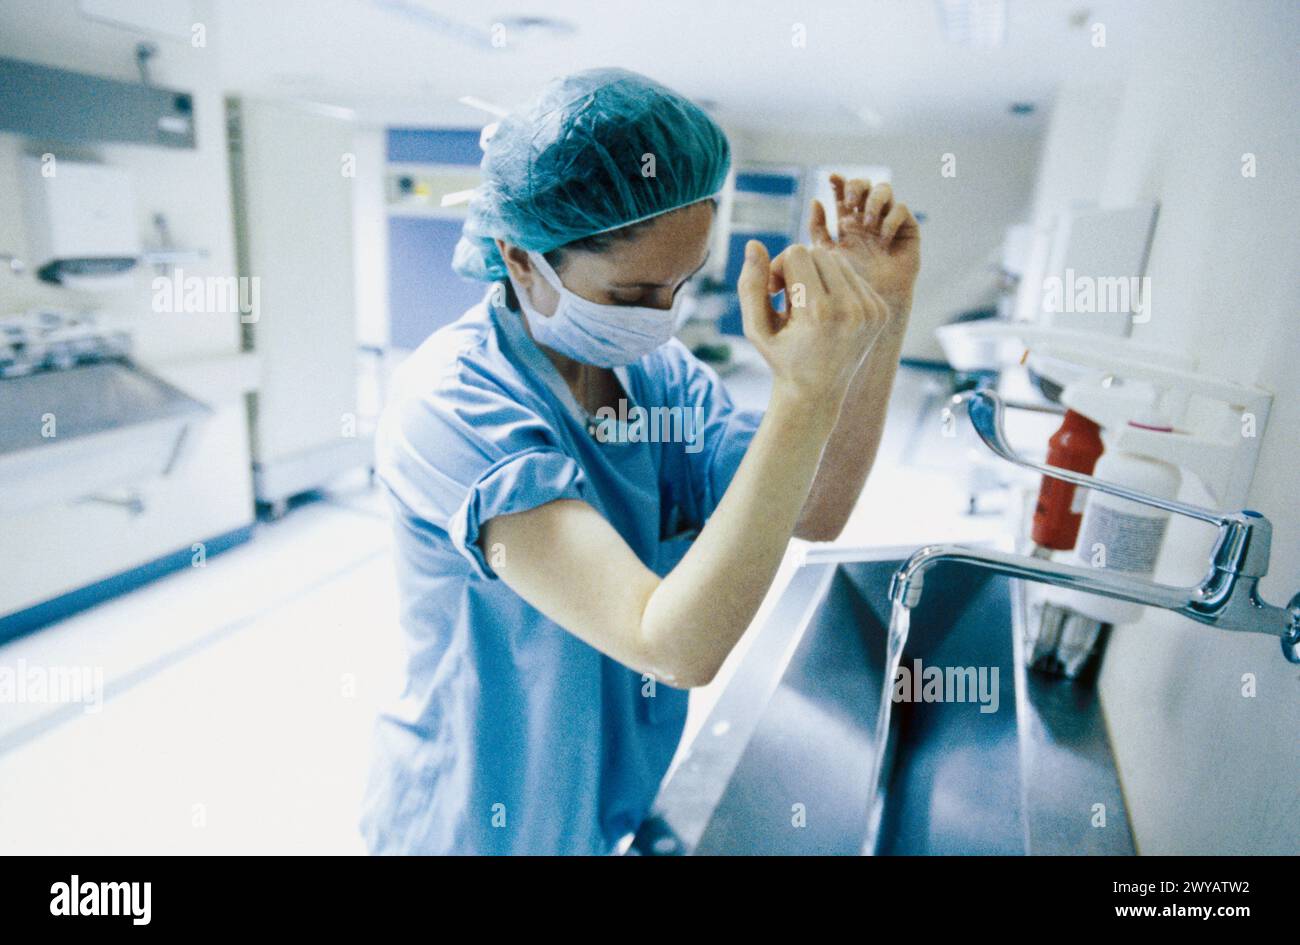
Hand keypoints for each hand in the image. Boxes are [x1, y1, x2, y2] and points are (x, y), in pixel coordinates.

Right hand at [737, 241, 889, 406]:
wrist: (817, 393)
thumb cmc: (781, 358)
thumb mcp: (755, 328)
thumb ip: (750, 286)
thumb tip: (753, 243)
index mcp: (819, 313)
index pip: (797, 252)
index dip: (778, 268)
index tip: (773, 292)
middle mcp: (851, 309)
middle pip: (819, 252)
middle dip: (798, 268)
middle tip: (789, 298)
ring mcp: (871, 310)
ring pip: (838, 260)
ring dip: (818, 275)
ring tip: (808, 305)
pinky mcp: (881, 310)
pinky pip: (854, 276)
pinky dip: (837, 286)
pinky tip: (827, 312)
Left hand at [807, 174, 919, 321]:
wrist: (874, 304)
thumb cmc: (846, 284)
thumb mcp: (826, 254)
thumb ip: (818, 229)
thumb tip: (815, 201)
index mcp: (848, 222)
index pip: (843, 193)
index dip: (838, 182)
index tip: (830, 178)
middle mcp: (869, 219)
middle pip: (864, 185)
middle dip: (856, 187)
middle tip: (849, 204)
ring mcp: (888, 222)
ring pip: (884, 190)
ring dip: (873, 201)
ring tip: (866, 223)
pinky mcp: (907, 230)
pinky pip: (901, 209)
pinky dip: (890, 219)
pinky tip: (883, 238)